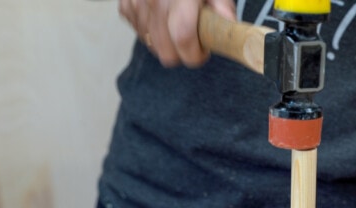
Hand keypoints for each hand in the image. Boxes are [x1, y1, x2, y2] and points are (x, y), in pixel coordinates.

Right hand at [119, 0, 235, 66]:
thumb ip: (222, 7)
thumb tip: (228, 28)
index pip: (183, 38)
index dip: (194, 55)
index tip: (202, 53)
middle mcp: (155, 0)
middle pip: (165, 51)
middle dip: (181, 54)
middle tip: (192, 42)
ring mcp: (137, 3)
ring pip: (151, 46)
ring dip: (166, 43)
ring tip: (178, 26)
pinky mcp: (126, 6)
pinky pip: (138, 33)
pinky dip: (150, 32)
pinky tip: (162, 20)